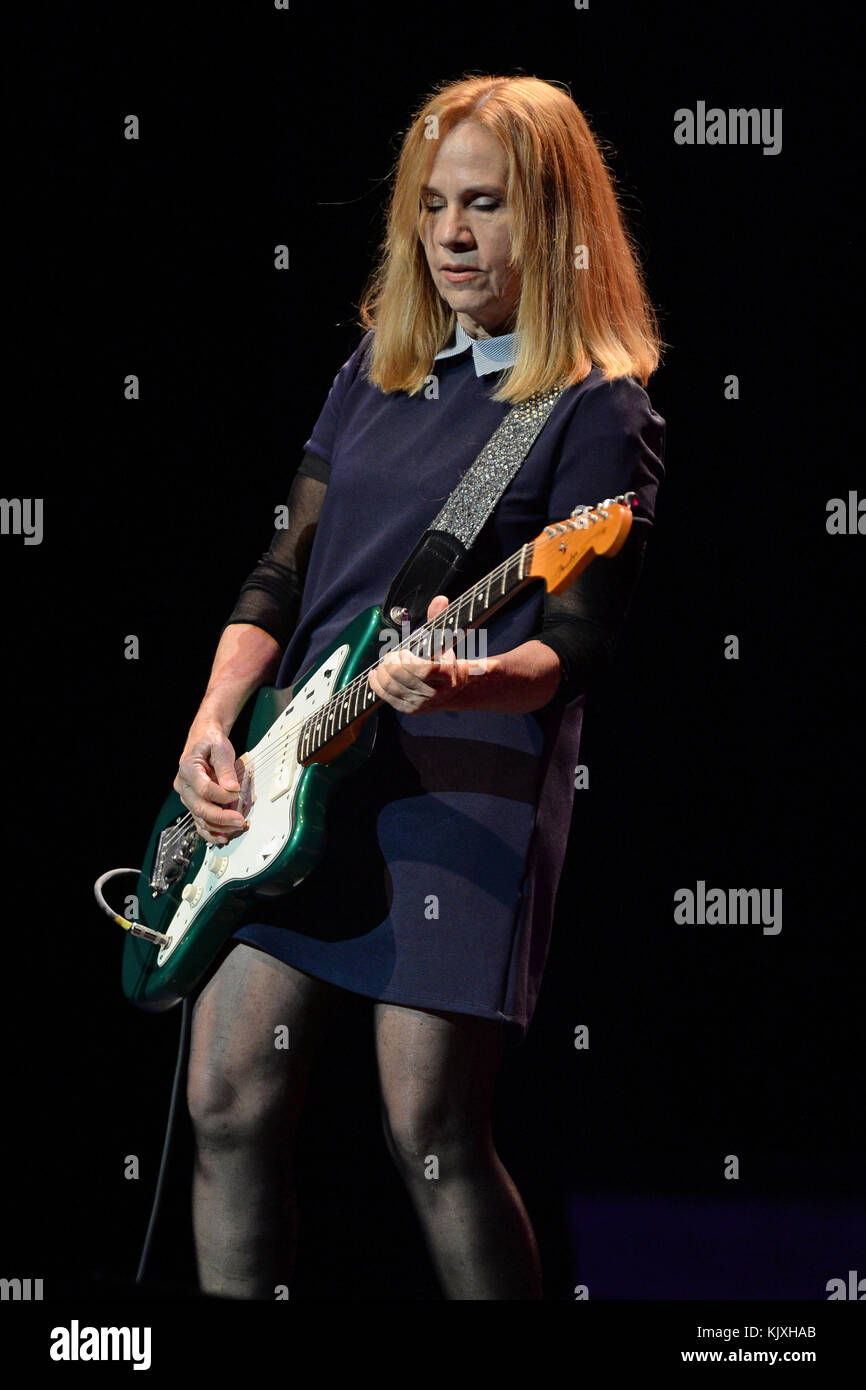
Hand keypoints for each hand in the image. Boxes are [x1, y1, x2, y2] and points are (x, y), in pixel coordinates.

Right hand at [173, 721, 247, 843]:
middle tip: (241, 820)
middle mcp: (183, 785)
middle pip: (200, 808)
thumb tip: (232, 788)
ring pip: (200, 818)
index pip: (204, 789)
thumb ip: (225, 767)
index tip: (238, 793)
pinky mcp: (193, 804)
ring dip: (219, 827)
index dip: (222, 795)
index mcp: (187, 769)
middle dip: (222, 817)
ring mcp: (187, 797)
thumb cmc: (211, 743)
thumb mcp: (221, 747)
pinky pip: (199, 822)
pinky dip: (211, 832)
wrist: (203, 741)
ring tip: (238, 827)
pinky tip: (223, 837)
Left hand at [368, 596, 485, 714]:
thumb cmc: (446, 661)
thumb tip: (440, 600)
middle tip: (391, 655)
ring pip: (391, 686)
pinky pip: (386, 696)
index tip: (403, 651)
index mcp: (447, 675)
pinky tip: (375, 673)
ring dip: (383, 671)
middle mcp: (434, 692)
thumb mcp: (446, 641)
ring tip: (385, 663)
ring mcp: (421, 703)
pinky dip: (376, 683)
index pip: (423, 668)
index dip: (407, 659)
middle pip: (402, 677)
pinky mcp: (409, 709)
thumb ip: (440, 621)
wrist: (453, 691)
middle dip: (391, 662)